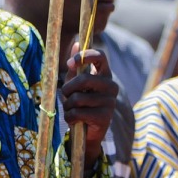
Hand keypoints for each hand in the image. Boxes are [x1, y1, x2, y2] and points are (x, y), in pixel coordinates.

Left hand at [62, 46, 117, 167]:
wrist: (88, 133)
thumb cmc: (82, 104)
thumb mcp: (76, 84)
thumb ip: (76, 66)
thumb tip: (76, 43)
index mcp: (105, 74)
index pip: (100, 56)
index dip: (85, 56)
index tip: (70, 64)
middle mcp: (111, 86)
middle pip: (83, 79)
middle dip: (68, 88)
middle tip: (65, 95)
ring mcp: (110, 102)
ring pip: (77, 98)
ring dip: (68, 105)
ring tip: (71, 110)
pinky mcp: (104, 117)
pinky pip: (77, 113)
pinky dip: (70, 117)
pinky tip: (75, 121)